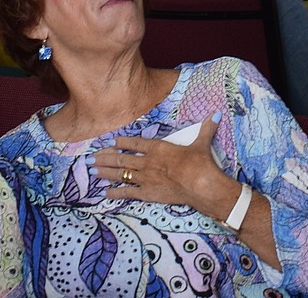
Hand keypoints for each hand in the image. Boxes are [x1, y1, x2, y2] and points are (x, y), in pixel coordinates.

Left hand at [92, 115, 237, 217]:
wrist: (201, 185)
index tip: (113, 142)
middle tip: (91, 158)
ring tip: (92, 171)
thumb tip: (216, 113)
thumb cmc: (201, 164)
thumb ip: (206, 128)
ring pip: (120, 174)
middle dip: (105, 158)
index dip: (123, 142)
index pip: (136, 142)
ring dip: (105, 172)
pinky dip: (116, 192)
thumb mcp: (201, 143)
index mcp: (158, 147)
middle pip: (121, 159)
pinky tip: (105, 193)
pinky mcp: (147, 193)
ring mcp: (145, 178)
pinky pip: (128, 193)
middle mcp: (147, 161)